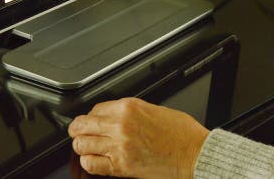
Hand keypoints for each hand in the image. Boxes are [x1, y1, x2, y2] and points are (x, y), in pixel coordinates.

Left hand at [67, 97, 208, 177]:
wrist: (195, 154)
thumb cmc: (182, 134)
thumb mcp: (156, 110)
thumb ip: (132, 112)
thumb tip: (115, 117)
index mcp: (130, 107)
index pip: (95, 109)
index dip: (92, 116)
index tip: (93, 121)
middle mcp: (121, 124)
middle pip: (82, 124)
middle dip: (79, 129)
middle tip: (80, 133)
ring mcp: (119, 146)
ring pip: (81, 144)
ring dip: (82, 146)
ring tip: (87, 147)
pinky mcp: (121, 166)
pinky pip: (91, 164)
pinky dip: (89, 162)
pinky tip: (94, 160)